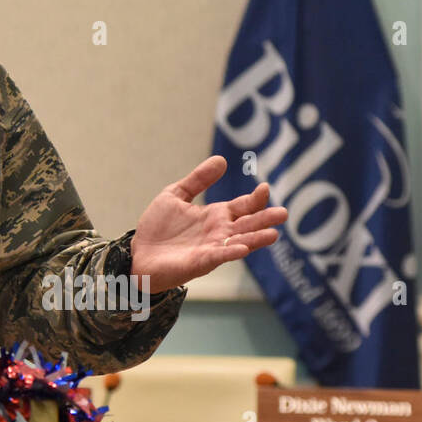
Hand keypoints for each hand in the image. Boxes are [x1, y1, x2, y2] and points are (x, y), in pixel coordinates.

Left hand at [130, 155, 287, 292]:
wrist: (138, 252)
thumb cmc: (158, 227)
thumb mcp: (175, 195)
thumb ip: (198, 179)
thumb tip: (221, 159)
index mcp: (215, 216)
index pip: (242, 206)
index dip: (255, 199)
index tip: (265, 187)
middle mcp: (219, 233)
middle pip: (248, 225)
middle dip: (264, 220)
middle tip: (282, 213)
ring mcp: (212, 248)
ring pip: (239, 243)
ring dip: (255, 239)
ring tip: (273, 234)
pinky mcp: (200, 262)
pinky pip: (218, 257)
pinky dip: (230, 252)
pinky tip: (241, 248)